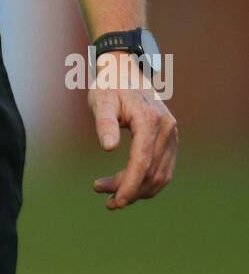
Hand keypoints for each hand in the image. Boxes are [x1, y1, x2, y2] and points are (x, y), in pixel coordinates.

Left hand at [89, 52, 177, 208]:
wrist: (126, 72)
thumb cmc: (109, 87)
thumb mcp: (101, 101)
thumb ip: (105, 123)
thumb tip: (109, 148)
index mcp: (149, 119)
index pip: (142, 162)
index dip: (129, 185)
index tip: (115, 202)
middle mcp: (167, 128)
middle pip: (151, 172)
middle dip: (128, 190)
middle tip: (102, 195)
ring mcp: (172, 135)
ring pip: (160, 175)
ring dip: (137, 190)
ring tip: (110, 194)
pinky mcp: (171, 140)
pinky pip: (163, 169)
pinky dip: (146, 182)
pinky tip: (126, 185)